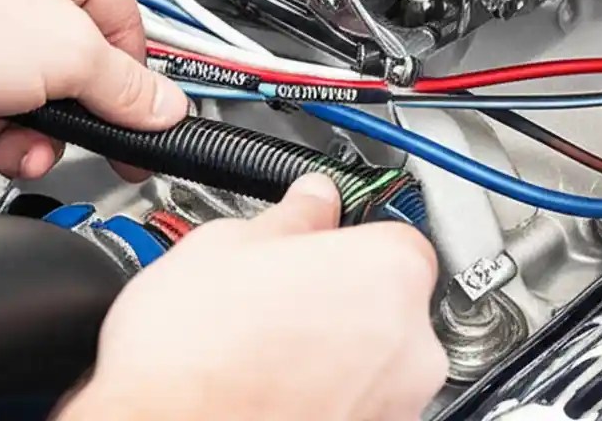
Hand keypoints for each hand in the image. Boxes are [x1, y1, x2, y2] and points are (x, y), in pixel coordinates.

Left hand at [0, 0, 187, 177]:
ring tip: (32, 145)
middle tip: (93, 141)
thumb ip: (125, 90)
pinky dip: (2, 131)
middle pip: (82, 62)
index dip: (136, 80)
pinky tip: (2, 146)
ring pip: (38, 91)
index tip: (146, 122)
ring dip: (39, 130)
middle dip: (78, 112)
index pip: (127, 22)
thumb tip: (162, 108)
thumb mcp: (66, 57)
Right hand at [58, 175, 446, 420]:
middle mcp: (412, 345)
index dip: (342, 238)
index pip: (392, 234)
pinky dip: (324, 396)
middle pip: (386, 301)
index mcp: (388, 272)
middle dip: (336, 297)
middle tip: (274, 298)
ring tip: (261, 350)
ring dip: (331, 351)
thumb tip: (309, 202)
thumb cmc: (189, 359)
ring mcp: (397, 404)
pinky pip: (356, 404)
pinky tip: (268, 390)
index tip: (311, 243)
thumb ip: (289, 217)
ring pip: (372, 360)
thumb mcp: (222, 246)